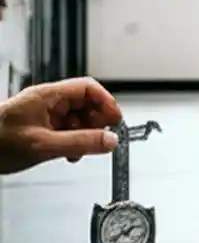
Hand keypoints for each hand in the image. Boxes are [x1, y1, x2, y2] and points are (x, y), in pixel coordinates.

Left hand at [0, 78, 122, 174]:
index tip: (115, 121)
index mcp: (47, 96)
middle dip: (96, 122)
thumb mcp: (43, 145)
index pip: (88, 88)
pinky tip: (68, 154)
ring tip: (81, 150)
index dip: (106, 102)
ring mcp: (42, 115)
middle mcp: (46, 102)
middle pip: (85, 103)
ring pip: (77, 119)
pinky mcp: (39, 129)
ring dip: (85, 134)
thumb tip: (110, 141)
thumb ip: (80, 143)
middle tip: (102, 138)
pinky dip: (73, 142)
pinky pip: (65, 131)